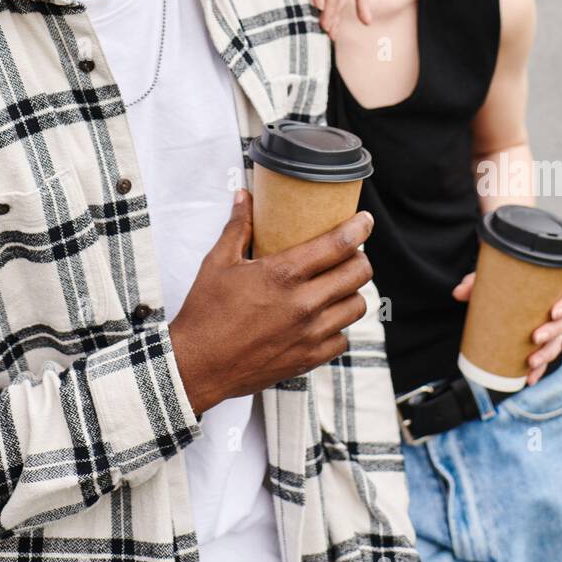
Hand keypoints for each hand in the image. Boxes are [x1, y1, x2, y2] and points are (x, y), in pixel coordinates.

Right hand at [169, 189, 374, 415]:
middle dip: (360, 258)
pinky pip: (343, 339)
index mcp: (283, 274)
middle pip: (358, 274)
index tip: (365, 220)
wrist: (197, 365)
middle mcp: (303, 304)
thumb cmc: (206, 312)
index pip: (338, 245)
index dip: (359, 228)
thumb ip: (238, 227)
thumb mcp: (218, 262)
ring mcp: (309, 335)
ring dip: (351, 291)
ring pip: (357, 306)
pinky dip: (338, 327)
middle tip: (350, 253)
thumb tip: (244, 197)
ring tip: (337, 285)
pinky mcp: (308, 359)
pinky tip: (323, 319)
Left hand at [452, 272, 561, 385]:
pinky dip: (538, 369)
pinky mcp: (543, 343)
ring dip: (547, 354)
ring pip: (559, 342)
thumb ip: (475, 283)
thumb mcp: (490, 279)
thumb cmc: (503, 283)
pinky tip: (529, 378)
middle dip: (554, 332)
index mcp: (555, 287)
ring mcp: (553, 328)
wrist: (501, 295)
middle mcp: (559, 308)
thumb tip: (457, 293)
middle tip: (535, 338)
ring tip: (531, 362)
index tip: (554, 312)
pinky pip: (546, 358)